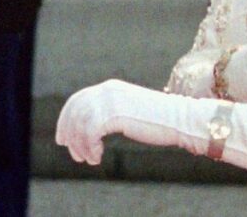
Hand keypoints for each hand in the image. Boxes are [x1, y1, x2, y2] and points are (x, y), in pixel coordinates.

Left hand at [55, 78, 246, 178]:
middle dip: (69, 133)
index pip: (78, 99)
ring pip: (80, 124)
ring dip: (80, 145)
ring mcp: (112, 100)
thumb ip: (114, 113)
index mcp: (111, 87)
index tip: (63, 138)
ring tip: (90, 159)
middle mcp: (108, 90)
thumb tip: (96, 125)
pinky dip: (89, 148)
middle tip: (73, 153)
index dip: (66, 119)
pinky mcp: (116, 114)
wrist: (182, 119)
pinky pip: (90, 133)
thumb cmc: (161, 120)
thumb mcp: (133, 112)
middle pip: (75, 111)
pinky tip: (98, 157)